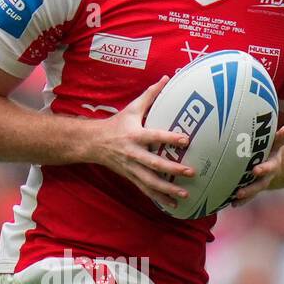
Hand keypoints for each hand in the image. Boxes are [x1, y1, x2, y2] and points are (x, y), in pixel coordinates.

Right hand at [85, 76, 195, 209]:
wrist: (93, 143)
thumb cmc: (116, 124)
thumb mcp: (132, 108)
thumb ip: (151, 95)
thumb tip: (166, 78)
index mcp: (135, 135)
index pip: (155, 136)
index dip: (170, 138)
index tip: (187, 140)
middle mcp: (133, 153)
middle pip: (154, 164)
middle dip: (172, 169)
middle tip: (191, 172)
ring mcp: (131, 168)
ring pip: (150, 182)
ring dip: (168, 190)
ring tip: (185, 194)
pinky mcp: (130, 177)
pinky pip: (146, 190)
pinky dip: (159, 199)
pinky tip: (173, 205)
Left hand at [228, 126, 283, 206]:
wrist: (275, 166)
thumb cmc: (271, 151)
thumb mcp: (277, 145)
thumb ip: (280, 139)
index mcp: (272, 165)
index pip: (269, 168)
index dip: (264, 169)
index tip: (255, 171)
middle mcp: (266, 177)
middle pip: (259, 185)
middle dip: (250, 189)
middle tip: (239, 192)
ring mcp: (259, 184)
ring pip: (253, 192)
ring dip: (245, 196)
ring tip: (235, 198)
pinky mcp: (252, 189)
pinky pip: (246, 197)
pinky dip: (240, 201)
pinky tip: (231, 204)